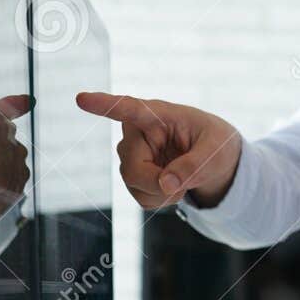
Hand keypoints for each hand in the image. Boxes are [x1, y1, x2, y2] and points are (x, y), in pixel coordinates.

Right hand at [75, 91, 241, 209]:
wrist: (215, 160)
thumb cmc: (216, 144)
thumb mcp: (217, 151)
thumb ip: (195, 165)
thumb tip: (165, 184)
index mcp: (158, 115)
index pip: (129, 109)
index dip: (105, 105)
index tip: (82, 99)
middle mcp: (138, 133)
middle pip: (132, 168)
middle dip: (158, 184)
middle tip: (183, 185)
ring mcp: (132, 155)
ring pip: (135, 185)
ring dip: (164, 193)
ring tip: (184, 178)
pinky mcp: (134, 175)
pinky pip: (141, 198)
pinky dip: (162, 200)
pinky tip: (173, 186)